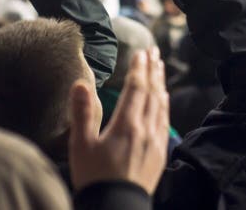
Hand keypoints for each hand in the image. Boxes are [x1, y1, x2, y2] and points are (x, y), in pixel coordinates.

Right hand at [69, 47, 168, 193]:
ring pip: (161, 106)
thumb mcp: (81, 145)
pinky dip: (164, 105)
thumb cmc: (95, 178)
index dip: (139, 68)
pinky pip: (165, 122)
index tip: (142, 52)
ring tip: (160, 69)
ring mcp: (155, 142)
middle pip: (152, 93)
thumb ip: (82, 113)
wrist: (116, 208)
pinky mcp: (159, 154)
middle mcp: (145, 130)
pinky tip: (164, 101)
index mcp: (126, 125)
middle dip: (152, 70)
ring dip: (160, 84)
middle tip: (154, 52)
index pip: (136, 88)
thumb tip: (80, 84)